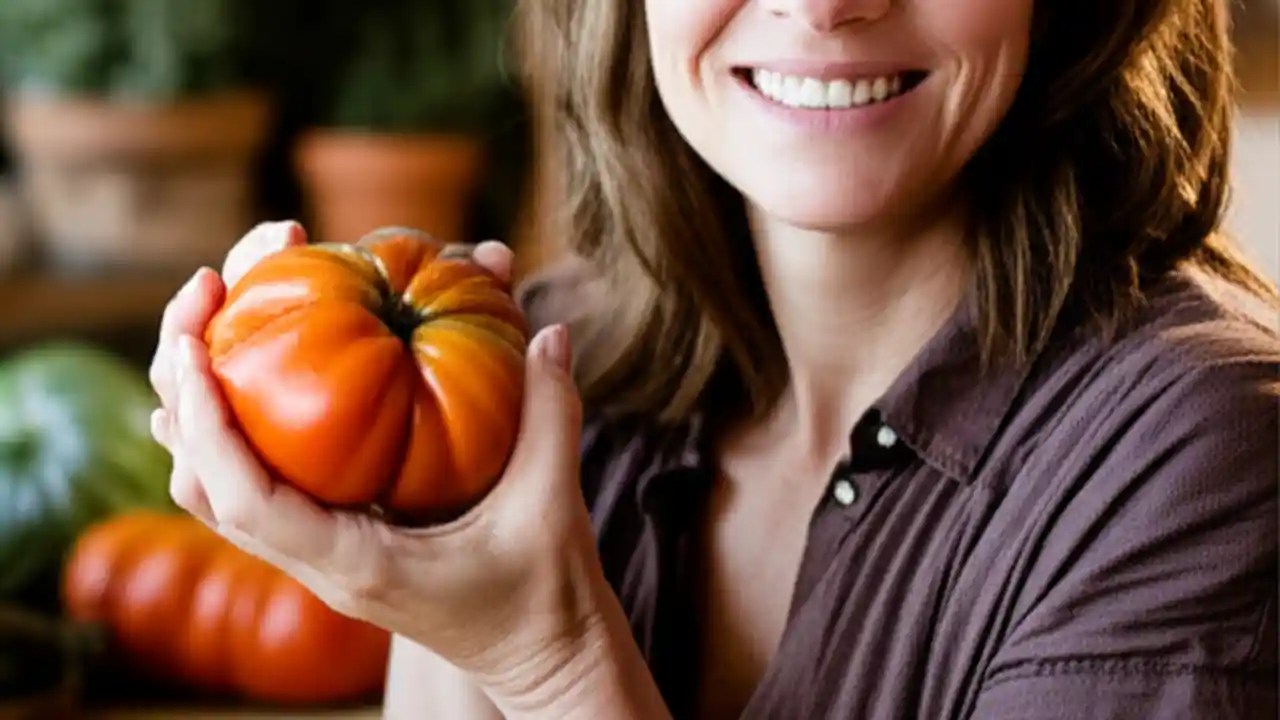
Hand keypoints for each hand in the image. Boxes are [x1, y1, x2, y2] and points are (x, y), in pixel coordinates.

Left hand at [147, 222, 645, 714]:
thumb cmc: (543, 593)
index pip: (247, 500)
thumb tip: (548, 331)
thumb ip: (552, 416)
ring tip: (210, 312)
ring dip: (195, 401)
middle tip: (207, 285)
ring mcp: (315, 552)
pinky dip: (231, 421)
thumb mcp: (553, 506)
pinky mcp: (328, 534)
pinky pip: (251, 479)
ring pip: (213, 483)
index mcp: (357, 563)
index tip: (192, 341)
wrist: (536, 649)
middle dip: (182, 384)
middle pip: (202, 481)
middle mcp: (317, 562)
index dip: (208, 420)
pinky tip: (246, 361)